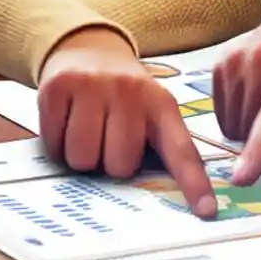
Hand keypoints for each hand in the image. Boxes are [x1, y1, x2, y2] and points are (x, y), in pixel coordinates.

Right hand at [39, 28, 217, 218]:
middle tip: (108, 140)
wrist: (88, 48)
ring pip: (82, 159)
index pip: (180, 149)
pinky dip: (57, 144)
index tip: (206, 211)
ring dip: (81, 157)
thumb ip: (159, 145)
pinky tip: (66, 123)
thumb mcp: (151, 109)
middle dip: (110, 163)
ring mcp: (92, 85)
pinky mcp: (58, 86)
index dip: (193, 183)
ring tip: (87, 132)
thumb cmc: (124, 95)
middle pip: (119, 165)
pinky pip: (54, 143)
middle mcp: (130, 91)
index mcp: (161, 104)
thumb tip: (162, 195)